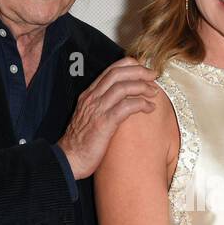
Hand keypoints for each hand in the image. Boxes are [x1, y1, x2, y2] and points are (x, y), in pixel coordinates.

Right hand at [57, 57, 159, 179]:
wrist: (69, 159)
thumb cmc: (82, 142)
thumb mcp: (90, 117)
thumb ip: (104, 105)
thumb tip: (125, 100)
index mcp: (89, 94)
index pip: (110, 70)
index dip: (130, 66)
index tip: (144, 71)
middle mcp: (92, 98)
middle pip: (118, 73)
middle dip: (139, 71)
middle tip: (153, 76)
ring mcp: (97, 109)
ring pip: (122, 87)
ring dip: (142, 87)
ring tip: (154, 93)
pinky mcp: (104, 123)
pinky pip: (126, 106)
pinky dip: (141, 104)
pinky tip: (150, 108)